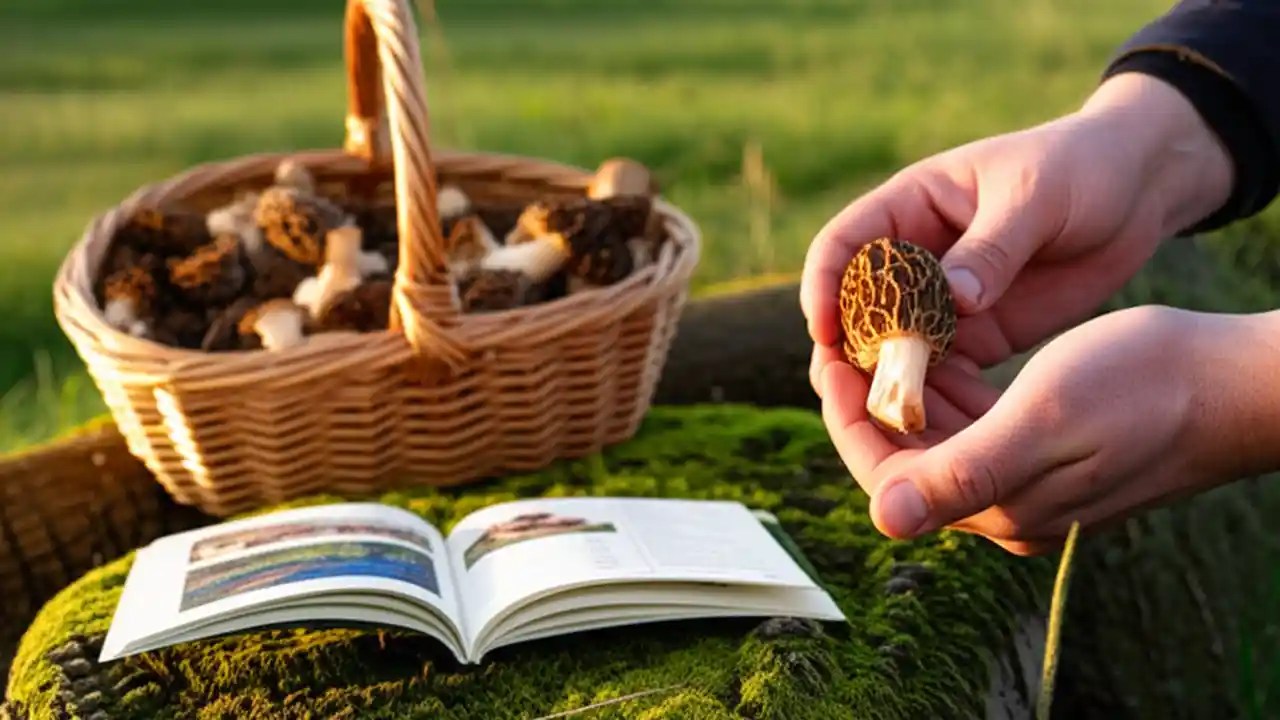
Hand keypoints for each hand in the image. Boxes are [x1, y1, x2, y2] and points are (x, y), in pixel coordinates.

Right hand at [801, 72, 1233, 388]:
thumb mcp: (1036, 196)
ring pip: (891, 345)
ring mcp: (943, 300)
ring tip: (883, 416)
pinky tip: (931, 423)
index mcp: (911, 206)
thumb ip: (994, 246)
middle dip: (845, 348)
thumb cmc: (1079, 169)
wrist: (1138, 191)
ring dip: (882, 380)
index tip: (825, 329)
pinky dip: (929, 395)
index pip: (842, 245)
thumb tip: (954, 299)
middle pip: (855, 307)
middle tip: (843, 391)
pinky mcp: (978, 334)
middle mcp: (915, 257)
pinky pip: (939, 370)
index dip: (823, 286)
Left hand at [820, 305, 1279, 554]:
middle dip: (869, 403)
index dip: (849, 421)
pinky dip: (947, 389)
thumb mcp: (1043, 416)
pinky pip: (973, 427)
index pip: (887, 478)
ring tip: (879, 336)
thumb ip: (964, 470)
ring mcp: (1025, 482)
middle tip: (842, 342)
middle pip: (904, 460)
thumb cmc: (1145, 386)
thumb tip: (883, 521)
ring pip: (935, 440)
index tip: (829, 361)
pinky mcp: (1045, 455)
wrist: (1229, 383)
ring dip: (904, 393)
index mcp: (996, 506)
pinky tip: (935, 348)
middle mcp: (1003, 506)